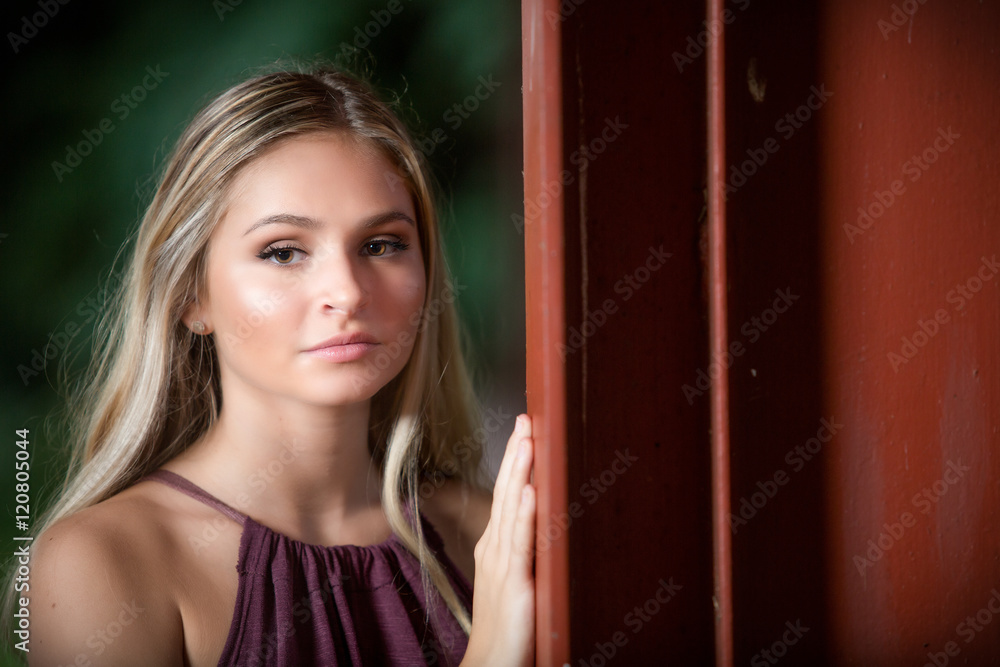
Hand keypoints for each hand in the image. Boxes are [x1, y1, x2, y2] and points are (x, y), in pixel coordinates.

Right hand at [462, 413, 535, 666]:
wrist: (492, 661)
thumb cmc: (505, 622)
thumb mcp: (514, 577)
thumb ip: (525, 548)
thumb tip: (541, 518)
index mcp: (497, 544)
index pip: (507, 492)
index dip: (514, 460)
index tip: (524, 429)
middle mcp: (496, 547)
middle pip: (507, 491)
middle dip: (516, 454)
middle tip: (525, 419)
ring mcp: (503, 562)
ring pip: (512, 508)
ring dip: (520, 472)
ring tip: (527, 441)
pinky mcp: (515, 581)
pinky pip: (520, 543)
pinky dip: (524, 515)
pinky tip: (529, 491)